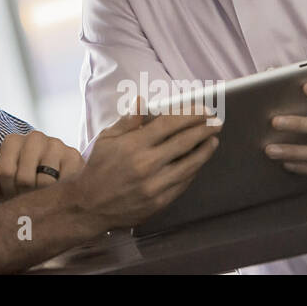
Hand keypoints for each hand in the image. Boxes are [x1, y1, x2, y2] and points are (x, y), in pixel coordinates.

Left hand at [0, 130, 84, 200]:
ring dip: (44, 198)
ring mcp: (55, 144)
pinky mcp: (74, 156)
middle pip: (24, 178)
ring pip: (45, 183)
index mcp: (13, 141)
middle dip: (26, 196)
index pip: (5, 172)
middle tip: (30, 202)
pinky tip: (59, 193)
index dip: (8, 192)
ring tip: (44, 199)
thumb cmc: (25, 186)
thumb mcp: (5, 187)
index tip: (14, 196)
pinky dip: (60, 194)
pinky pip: (64, 183)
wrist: (59, 183)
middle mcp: (34, 137)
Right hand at [73, 98, 220, 229]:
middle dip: (204, 129)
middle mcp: (147, 164)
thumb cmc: (98, 168)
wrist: (89, 204)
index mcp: (133, 145)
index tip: (203, 110)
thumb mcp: (106, 139)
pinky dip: (193, 170)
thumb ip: (128, 121)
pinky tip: (198, 162)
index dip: (190, 115)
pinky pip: (183, 183)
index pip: (169, 124)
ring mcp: (155, 185)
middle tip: (216, 122)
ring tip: (214, 140)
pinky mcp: (159, 201)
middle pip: (184, 142)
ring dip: (205, 151)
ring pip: (189, 164)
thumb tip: (142, 101)